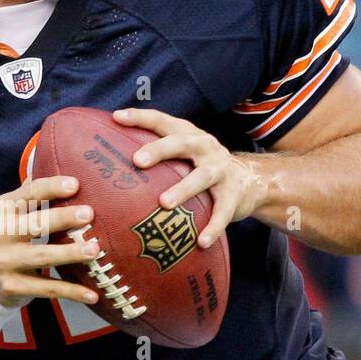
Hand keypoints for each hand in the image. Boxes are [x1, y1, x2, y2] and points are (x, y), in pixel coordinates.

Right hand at [0, 175, 99, 306]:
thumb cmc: (10, 238)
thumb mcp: (12, 213)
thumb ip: (31, 192)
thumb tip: (54, 157)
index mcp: (3, 210)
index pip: (27, 195)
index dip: (51, 188)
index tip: (76, 184)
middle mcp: (0, 234)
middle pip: (34, 224)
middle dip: (61, 218)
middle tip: (89, 213)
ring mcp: (4, 262)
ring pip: (41, 257)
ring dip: (69, 253)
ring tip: (95, 250)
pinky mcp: (11, 287)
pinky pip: (46, 288)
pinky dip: (71, 292)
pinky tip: (93, 294)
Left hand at [114, 108, 266, 246]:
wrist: (252, 181)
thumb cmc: (202, 167)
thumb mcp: (183, 155)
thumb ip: (156, 154)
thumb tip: (108, 164)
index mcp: (188, 135)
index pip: (162, 121)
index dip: (140, 117)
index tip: (117, 117)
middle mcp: (205, 147)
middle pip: (182, 143)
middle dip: (159, 150)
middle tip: (137, 161)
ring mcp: (221, 170)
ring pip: (202, 176)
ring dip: (183, 188)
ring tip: (164, 203)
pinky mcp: (234, 194)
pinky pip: (223, 211)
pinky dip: (213, 226)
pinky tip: (200, 242)